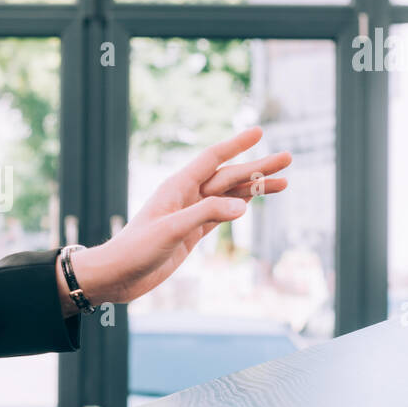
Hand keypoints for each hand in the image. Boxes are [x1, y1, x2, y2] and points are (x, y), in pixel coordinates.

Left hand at [57, 126, 290, 313]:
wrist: (118, 276)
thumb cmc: (136, 249)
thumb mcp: (172, 230)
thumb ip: (206, 214)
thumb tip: (243, 206)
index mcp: (177, 186)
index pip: (213, 158)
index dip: (237, 144)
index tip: (259, 131)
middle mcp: (186, 195)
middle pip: (229, 176)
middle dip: (259, 167)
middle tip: (289, 158)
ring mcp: (190, 214)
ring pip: (229, 195)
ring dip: (255, 188)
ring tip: (285, 182)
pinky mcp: (191, 233)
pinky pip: (222, 214)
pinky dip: (240, 207)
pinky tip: (255, 202)